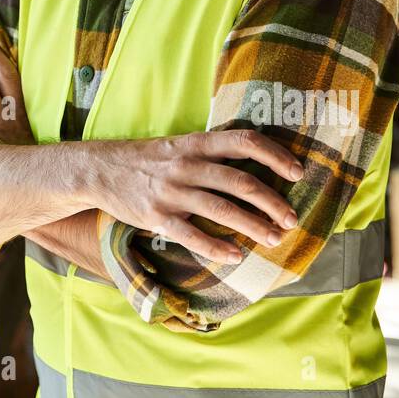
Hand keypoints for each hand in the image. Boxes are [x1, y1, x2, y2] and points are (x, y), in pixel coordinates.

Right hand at [82, 128, 303, 264]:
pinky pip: (193, 236)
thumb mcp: (179, 144)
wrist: (101, 170)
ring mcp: (172, 192)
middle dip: (272, 202)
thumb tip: (254, 163)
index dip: (275, 156)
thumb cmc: (148, 159)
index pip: (244, 141)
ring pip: (223, 210)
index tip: (297, 172)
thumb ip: (211, 152)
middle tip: (291, 219)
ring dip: (254, 226)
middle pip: (240, 182)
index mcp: (196, 143)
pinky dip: (218, 248)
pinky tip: (236, 256)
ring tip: (274, 239)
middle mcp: (187, 165)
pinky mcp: (157, 217)